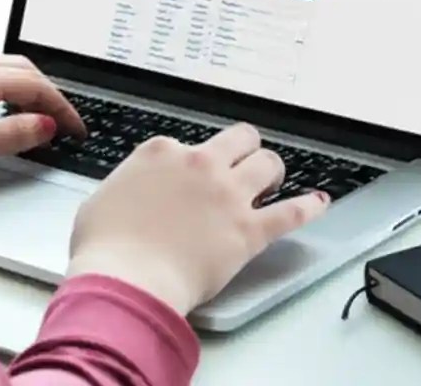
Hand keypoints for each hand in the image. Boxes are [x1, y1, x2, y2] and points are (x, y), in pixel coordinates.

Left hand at [0, 55, 85, 181]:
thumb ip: (13, 134)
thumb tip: (47, 125)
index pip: (33, 83)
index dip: (60, 106)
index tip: (75, 128)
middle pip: (21, 68)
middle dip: (47, 93)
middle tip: (61, 122)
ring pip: (1, 68)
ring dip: (24, 90)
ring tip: (34, 120)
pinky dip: (1, 90)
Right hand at [66, 124, 329, 314]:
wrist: (126, 280)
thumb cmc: (106, 249)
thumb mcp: (101, 202)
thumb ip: (127, 187)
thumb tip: (134, 192)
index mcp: (161, 153)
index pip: (187, 144)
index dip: (193, 163)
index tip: (193, 177)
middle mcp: (200, 164)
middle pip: (239, 139)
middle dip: (244, 150)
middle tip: (243, 165)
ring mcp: (228, 195)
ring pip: (268, 164)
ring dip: (272, 171)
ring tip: (273, 181)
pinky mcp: (248, 230)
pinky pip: (292, 213)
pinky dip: (309, 207)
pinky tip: (320, 202)